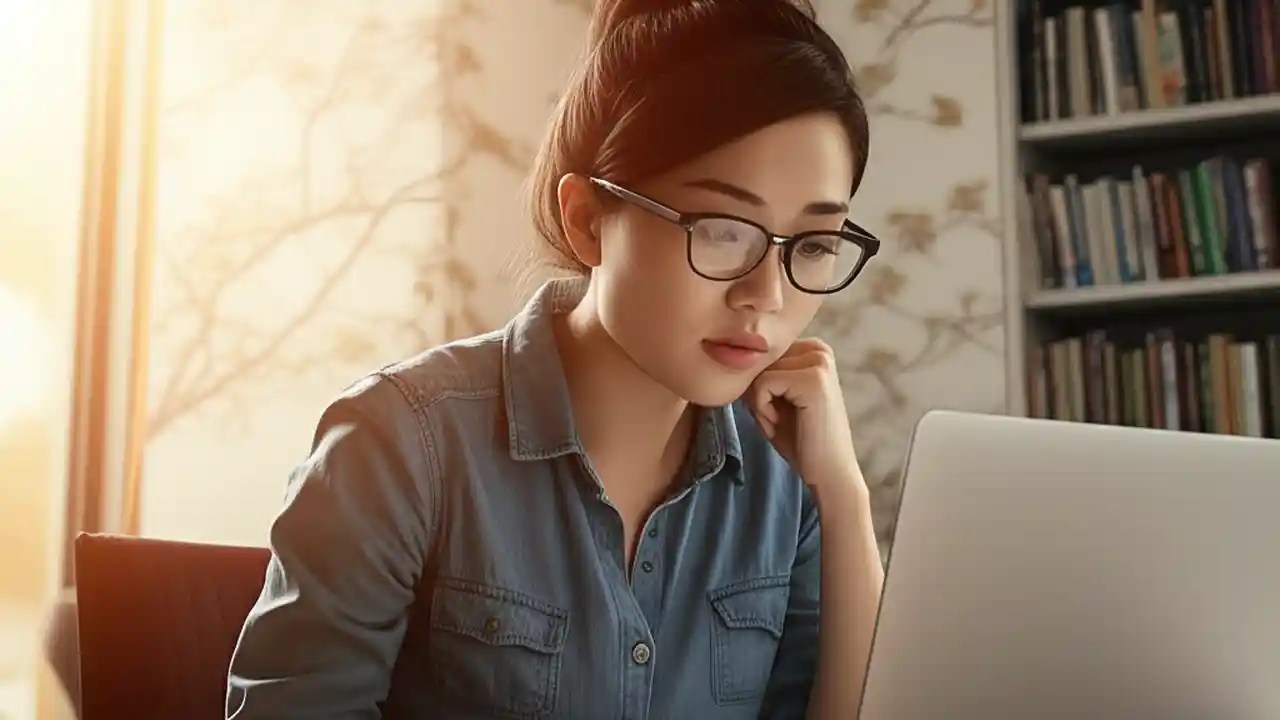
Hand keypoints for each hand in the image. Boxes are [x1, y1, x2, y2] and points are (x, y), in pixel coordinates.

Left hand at [746, 338, 864, 491]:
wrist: (828, 473)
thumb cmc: (799, 439)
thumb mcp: (772, 399)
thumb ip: (756, 375)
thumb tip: (728, 356)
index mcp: (812, 350)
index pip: (759, 355)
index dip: (757, 387)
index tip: (779, 410)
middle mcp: (818, 350)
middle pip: (757, 362)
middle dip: (758, 395)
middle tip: (780, 419)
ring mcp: (819, 362)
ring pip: (757, 372)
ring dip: (760, 403)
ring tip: (782, 421)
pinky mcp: (813, 379)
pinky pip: (762, 384)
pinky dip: (763, 409)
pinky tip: (782, 423)